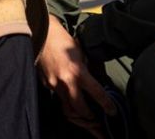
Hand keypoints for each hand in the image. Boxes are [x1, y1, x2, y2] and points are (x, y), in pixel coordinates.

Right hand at [37, 16, 115, 138]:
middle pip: (79, 108)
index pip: (97, 93)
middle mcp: (65, 81)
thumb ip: (88, 69)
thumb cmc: (63, 40)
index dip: (106, 105)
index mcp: (78, 72)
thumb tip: (97, 79)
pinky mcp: (45, 83)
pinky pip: (57, 96)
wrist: (42, 33)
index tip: (112, 111)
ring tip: (84, 115)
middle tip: (96, 120)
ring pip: (66, 107)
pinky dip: (65, 100)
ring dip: (76, 113)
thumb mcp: (81, 54)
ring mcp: (53, 84)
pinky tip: (70, 97)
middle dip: (89, 117)